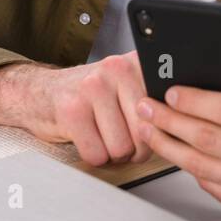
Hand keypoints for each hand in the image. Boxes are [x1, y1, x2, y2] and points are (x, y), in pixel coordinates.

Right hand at [0, 52, 151, 165]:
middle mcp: (117, 69)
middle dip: (135, 149)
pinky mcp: (72, 110)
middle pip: (145, 134)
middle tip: (122, 140)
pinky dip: (93, 156)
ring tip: (103, 137)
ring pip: (122, 147)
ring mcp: (93, 87)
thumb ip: (153, 100)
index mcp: (137, 64)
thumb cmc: (89, 97)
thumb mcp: (125, 88)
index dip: (158, 132)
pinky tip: (87, 138)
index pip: (166, 111)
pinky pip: (96, 153)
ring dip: (113, 154)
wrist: (39, 93)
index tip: (149, 134)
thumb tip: (181, 126)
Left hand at [134, 64, 220, 217]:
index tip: (171, 93)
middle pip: (209, 140)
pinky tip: (174, 149)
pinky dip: (187, 167)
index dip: (195, 102)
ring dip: (169, 146)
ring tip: (150, 128)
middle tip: (149, 108)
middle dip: (171, 122)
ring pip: (202, 166)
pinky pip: (209, 185)